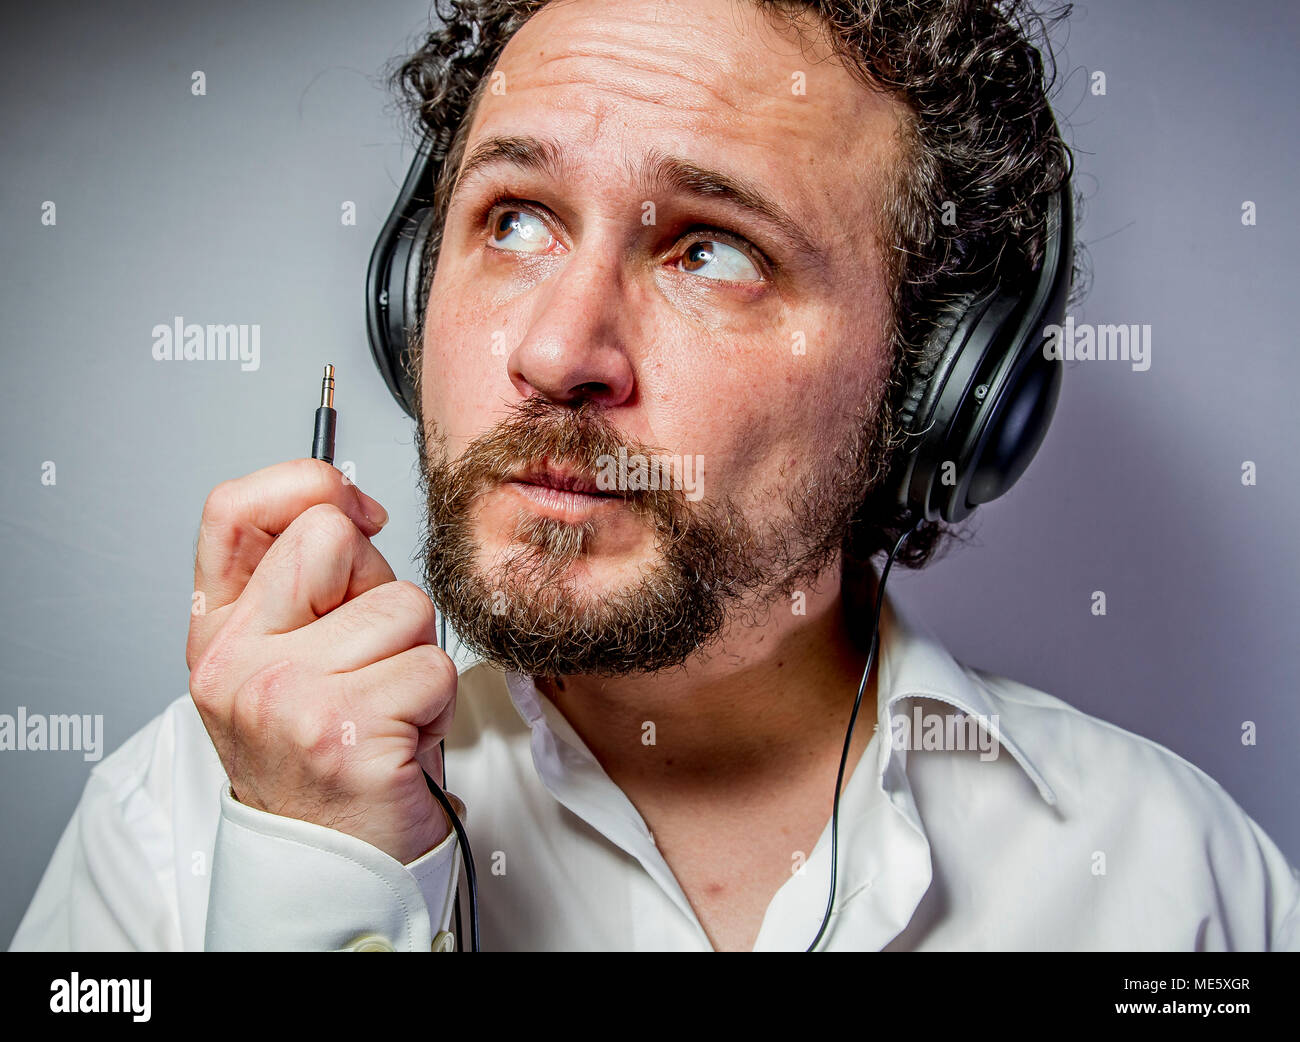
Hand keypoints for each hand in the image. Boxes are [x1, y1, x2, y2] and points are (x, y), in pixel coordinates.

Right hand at [186, 458, 455, 864]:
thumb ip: (303, 586)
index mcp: (217, 634)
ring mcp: (286, 695)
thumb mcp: (288, 662)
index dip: (306, 484)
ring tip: (385, 710)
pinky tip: (402, 740)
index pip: (233, 509)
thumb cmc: (323, 757)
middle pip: (336, 538)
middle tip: (368, 659)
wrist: (329, 867)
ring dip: (416, 658)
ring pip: (405, 606)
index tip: (358, 512)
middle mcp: (237, 661)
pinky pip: (434, 668)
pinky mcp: (345, 731)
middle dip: (379, 588)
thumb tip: (353, 507)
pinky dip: (436, 705)